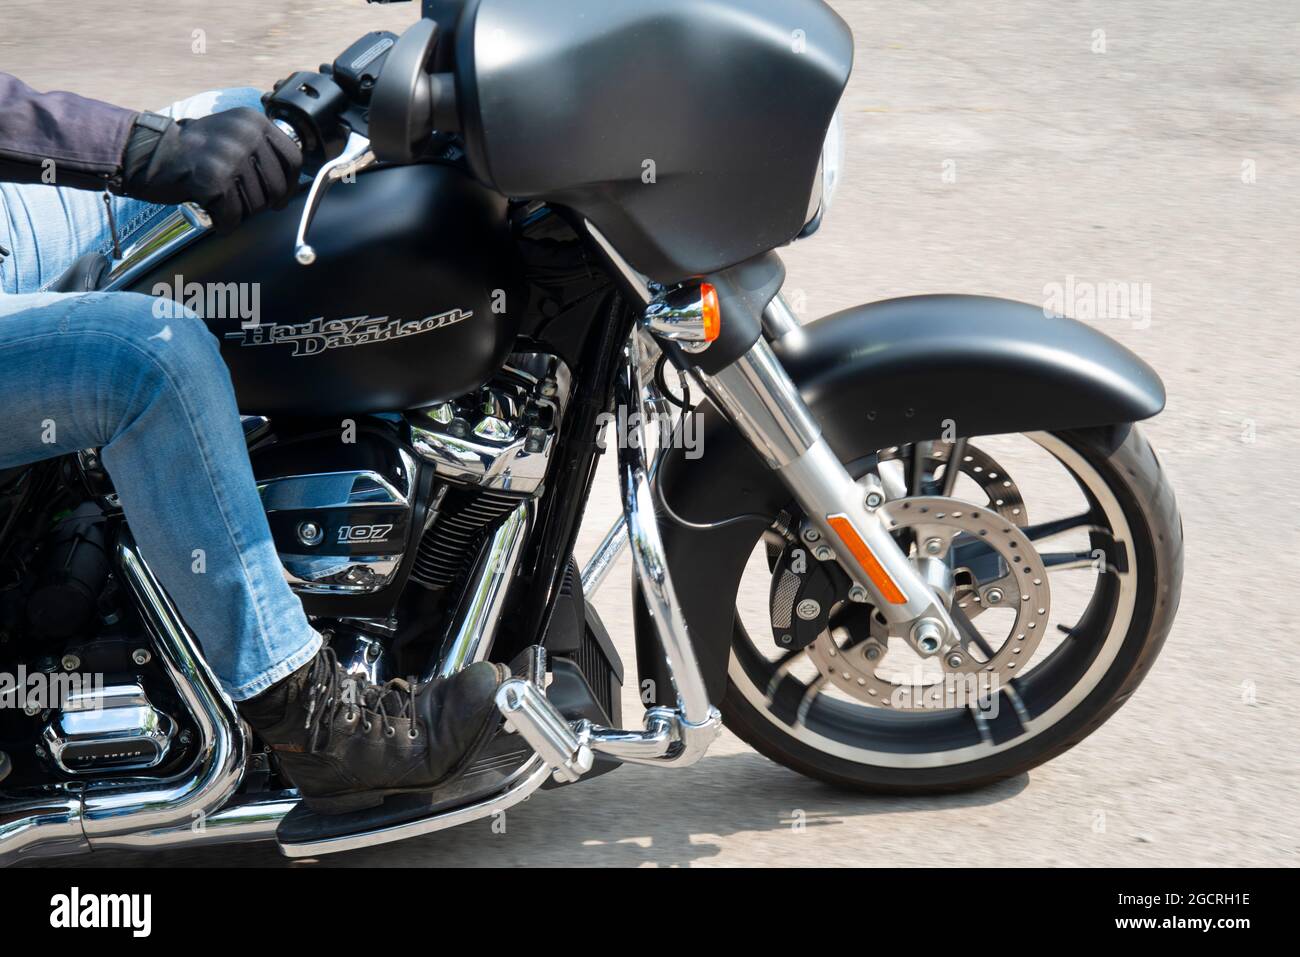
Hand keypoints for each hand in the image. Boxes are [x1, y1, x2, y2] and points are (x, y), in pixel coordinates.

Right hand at [121, 108, 301, 232]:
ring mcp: (229, 157)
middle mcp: (244, 135)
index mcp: (252, 121)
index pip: (293, 158)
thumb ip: (260, 150)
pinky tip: (213, 217)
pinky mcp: (213, 181)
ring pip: (256, 205)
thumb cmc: (190, 151)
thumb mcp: (231, 135)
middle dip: (262, 204)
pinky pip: (233, 217)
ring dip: (240, 213)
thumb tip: (290, 182)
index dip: (290, 184)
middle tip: (242, 204)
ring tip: (221, 203)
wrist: (145, 153)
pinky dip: (224, 223)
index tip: (279, 196)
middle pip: (277, 187)